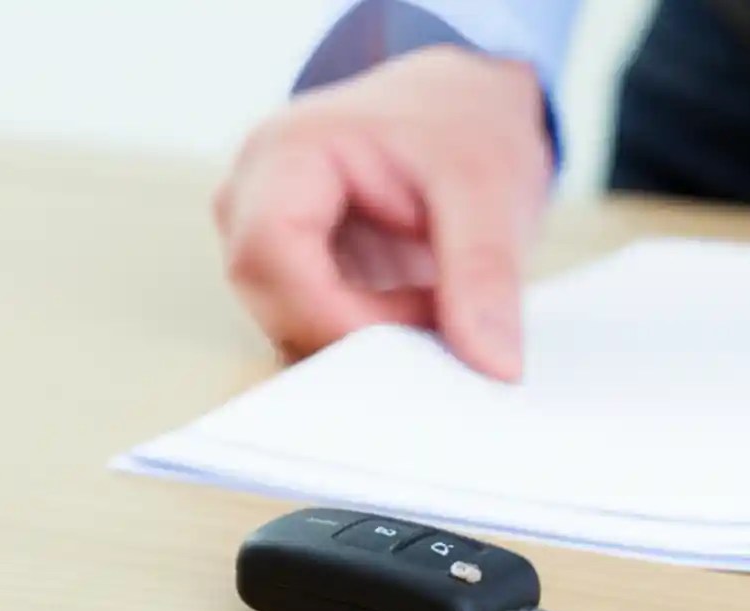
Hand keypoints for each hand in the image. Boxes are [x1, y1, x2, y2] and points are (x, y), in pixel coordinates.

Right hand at [214, 47, 552, 380]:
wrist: (464, 107)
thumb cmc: (463, 125)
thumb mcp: (490, 188)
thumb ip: (485, 274)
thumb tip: (495, 365)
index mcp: (287, 152)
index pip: (271, 253)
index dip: (337, 313)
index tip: (422, 337)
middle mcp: (255, 200)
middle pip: (275, 302)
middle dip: (361, 338)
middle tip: (446, 343)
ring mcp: (271, 244)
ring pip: (294, 330)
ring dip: (371, 348)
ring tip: (445, 326)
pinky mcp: (300, 279)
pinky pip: (319, 334)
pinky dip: (375, 345)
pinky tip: (428, 329)